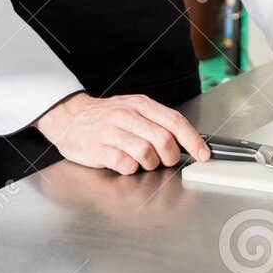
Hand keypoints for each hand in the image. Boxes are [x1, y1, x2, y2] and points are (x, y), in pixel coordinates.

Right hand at [35, 93, 210, 174]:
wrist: (69, 117)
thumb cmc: (105, 117)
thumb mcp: (132, 109)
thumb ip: (156, 121)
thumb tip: (186, 140)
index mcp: (140, 104)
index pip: (174, 120)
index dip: (193, 139)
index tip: (203, 154)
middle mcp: (127, 115)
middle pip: (164, 140)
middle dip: (170, 157)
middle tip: (164, 160)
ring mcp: (112, 132)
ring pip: (146, 154)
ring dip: (148, 163)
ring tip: (140, 160)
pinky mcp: (99, 148)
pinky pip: (125, 164)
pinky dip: (129, 168)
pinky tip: (123, 162)